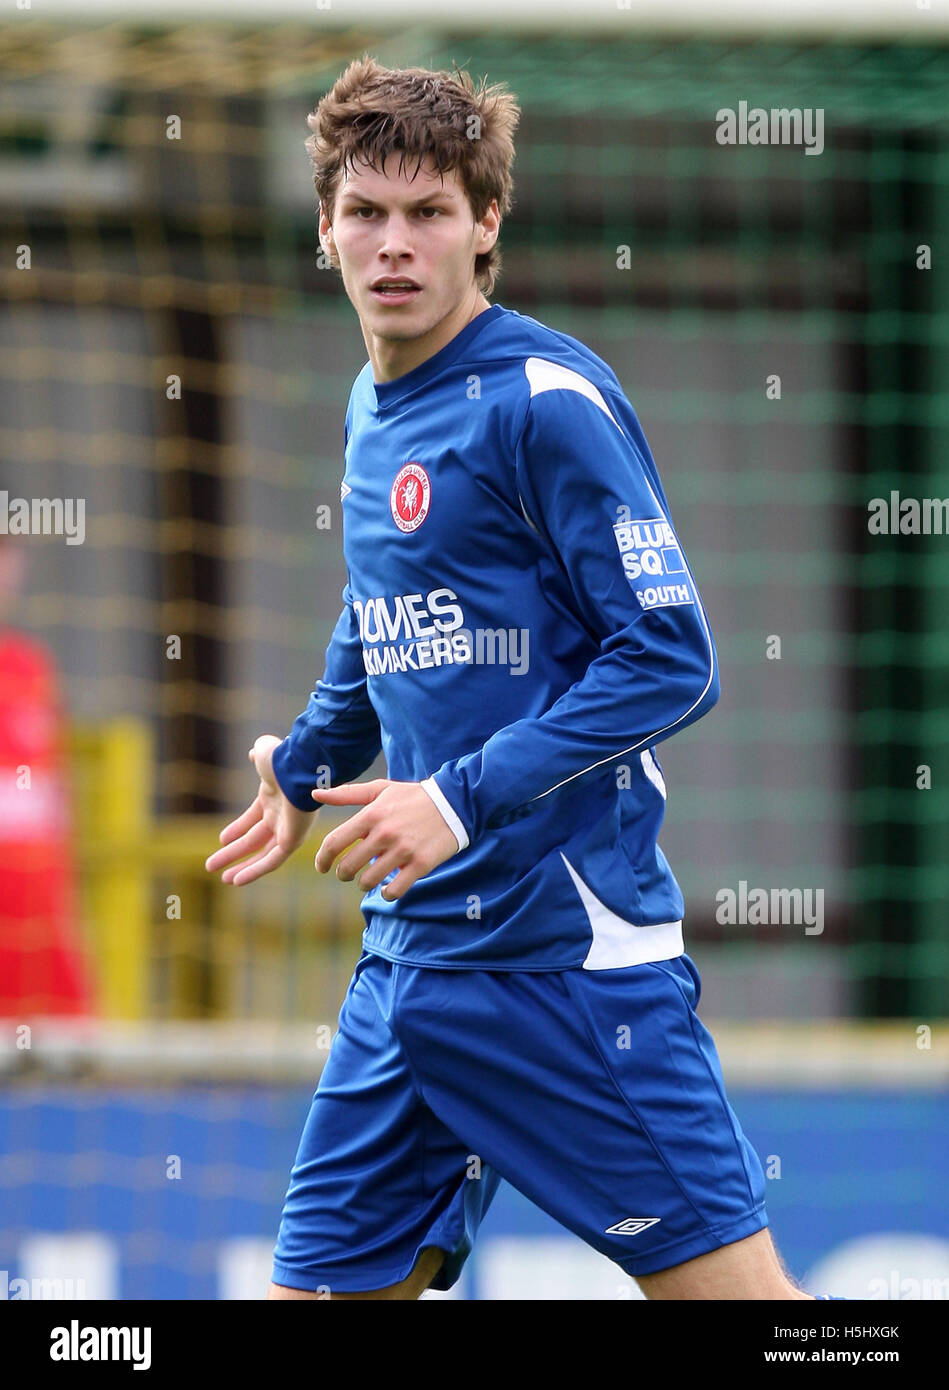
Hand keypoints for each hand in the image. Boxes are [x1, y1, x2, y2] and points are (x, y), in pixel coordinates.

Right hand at [205, 734, 315, 884]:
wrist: (299, 766)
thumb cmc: (282, 759)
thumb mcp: (265, 753)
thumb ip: (259, 755)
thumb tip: (254, 753)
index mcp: (272, 797)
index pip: (252, 819)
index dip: (237, 829)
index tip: (222, 840)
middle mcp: (280, 815)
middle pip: (253, 839)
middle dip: (232, 852)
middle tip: (211, 865)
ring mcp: (287, 828)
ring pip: (262, 854)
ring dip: (241, 866)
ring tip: (222, 879)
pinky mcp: (293, 840)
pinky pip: (273, 861)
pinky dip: (255, 871)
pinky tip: (237, 880)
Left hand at [312, 778, 459, 900]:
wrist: (455, 803)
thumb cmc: (412, 797)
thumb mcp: (380, 790)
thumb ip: (346, 794)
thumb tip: (314, 795)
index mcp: (371, 814)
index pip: (333, 842)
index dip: (322, 859)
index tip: (322, 867)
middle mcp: (384, 833)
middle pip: (348, 866)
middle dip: (344, 874)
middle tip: (348, 873)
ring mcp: (403, 850)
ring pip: (369, 881)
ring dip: (364, 883)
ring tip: (369, 878)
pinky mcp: (421, 864)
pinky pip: (394, 890)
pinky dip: (387, 893)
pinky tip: (388, 887)